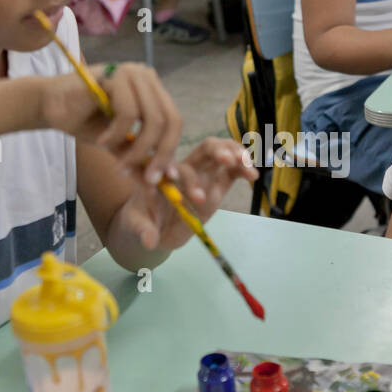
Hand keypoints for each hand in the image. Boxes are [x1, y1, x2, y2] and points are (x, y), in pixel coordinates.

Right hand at [38, 62, 182, 183]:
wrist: (49, 106)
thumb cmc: (84, 122)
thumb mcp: (118, 145)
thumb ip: (139, 158)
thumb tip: (160, 182)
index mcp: (153, 89)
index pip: (175, 121)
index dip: (170, 151)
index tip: (162, 179)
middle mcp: (147, 76)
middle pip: (170, 120)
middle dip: (160, 155)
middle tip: (146, 178)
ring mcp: (133, 73)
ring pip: (153, 119)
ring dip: (136, 149)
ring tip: (117, 162)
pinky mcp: (115, 74)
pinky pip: (129, 113)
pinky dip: (117, 134)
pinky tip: (102, 141)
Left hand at [111, 137, 257, 249]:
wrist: (156, 227)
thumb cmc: (143, 221)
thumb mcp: (138, 225)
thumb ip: (144, 231)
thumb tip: (149, 241)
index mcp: (163, 174)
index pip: (172, 167)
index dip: (179, 170)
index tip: (184, 179)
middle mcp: (185, 169)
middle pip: (203, 150)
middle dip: (216, 150)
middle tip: (226, 160)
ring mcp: (203, 175)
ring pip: (221, 155)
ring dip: (234, 154)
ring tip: (246, 163)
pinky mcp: (216, 185)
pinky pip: (232, 171)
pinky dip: (243, 169)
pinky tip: (253, 175)